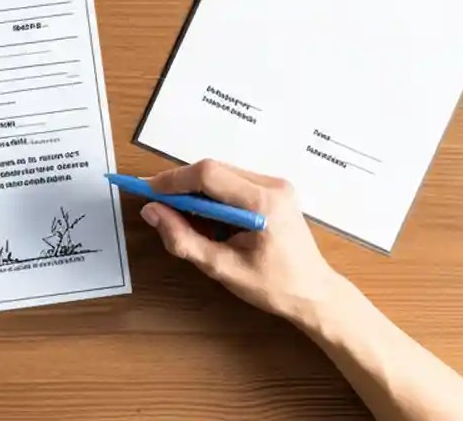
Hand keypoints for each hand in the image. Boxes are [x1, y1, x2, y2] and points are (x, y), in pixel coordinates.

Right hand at [141, 160, 350, 324]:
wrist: (315, 293)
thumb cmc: (274, 286)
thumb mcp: (223, 268)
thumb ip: (184, 240)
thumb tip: (152, 212)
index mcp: (263, 203)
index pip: (209, 174)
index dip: (174, 180)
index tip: (147, 191)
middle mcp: (272, 185)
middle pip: (214, 169)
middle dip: (182, 185)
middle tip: (158, 206)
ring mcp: (276, 185)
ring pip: (222, 174)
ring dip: (197, 192)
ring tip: (183, 219)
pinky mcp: (274, 191)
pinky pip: (233, 182)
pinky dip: (213, 196)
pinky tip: (207, 221)